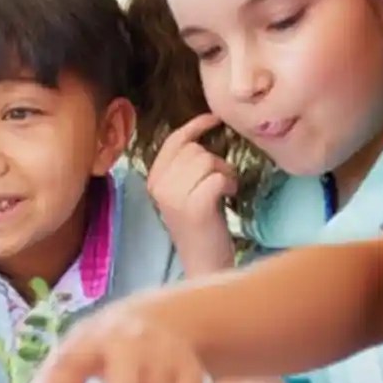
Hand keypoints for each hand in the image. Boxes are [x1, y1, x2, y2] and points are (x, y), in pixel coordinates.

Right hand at [147, 114, 237, 274]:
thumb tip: (201, 133)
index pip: (173, 141)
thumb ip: (184, 166)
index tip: (214, 121)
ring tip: (223, 191)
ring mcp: (175, 197)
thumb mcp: (183, 191)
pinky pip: (217, 177)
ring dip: (223, 172)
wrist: (204, 262)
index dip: (195, 127)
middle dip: (214, 161)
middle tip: (219, 182)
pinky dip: (229, 184)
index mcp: (153, 180)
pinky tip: (227, 197)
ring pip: (207, 161)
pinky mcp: (194, 207)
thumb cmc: (200, 224)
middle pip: (195, 150)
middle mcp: (159, 186)